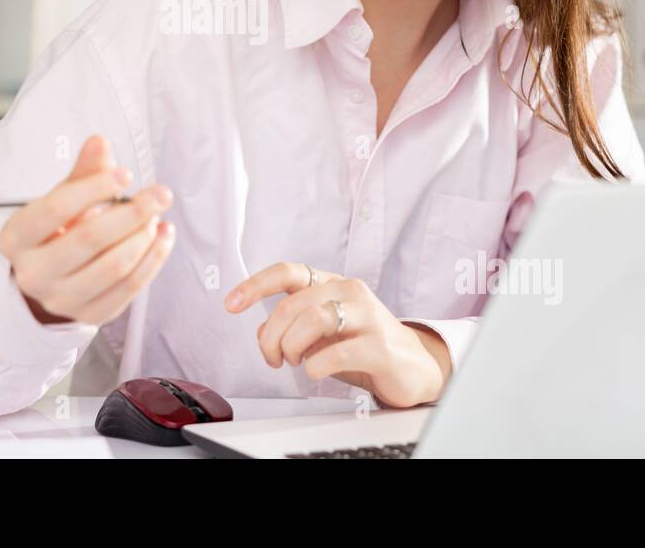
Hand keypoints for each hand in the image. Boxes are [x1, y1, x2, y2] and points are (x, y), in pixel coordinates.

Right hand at [0, 134, 175, 325]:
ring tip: (157, 215)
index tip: (126, 173)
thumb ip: (82, 172)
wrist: (46, 283)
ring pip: (114, 266)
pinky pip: (130, 288)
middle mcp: (33, 273)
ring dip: (144, 237)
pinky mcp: (90, 315)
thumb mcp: (60, 199)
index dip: (93, 187)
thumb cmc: (56, 231)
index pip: (55, 208)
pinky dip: (153, 259)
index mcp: (16, 237)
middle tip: (161, 193)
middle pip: (89, 238)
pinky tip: (164, 236)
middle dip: (131, 212)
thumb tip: (100, 142)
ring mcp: (61, 300)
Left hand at [224, 262, 443, 407]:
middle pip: (294, 303)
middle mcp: (350, 292)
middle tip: (274, 358)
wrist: (413, 369)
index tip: (231, 304)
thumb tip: (263, 334)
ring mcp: (369, 316)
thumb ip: (291, 327)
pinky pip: (338, 351)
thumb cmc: (361, 347)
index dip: (255, 285)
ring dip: (294, 346)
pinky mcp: (381, 346)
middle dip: (273, 335)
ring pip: (314, 318)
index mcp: (331, 284)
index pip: (288, 272)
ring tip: (297, 362)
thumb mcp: (320, 334)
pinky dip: (317, 365)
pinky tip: (316, 371)